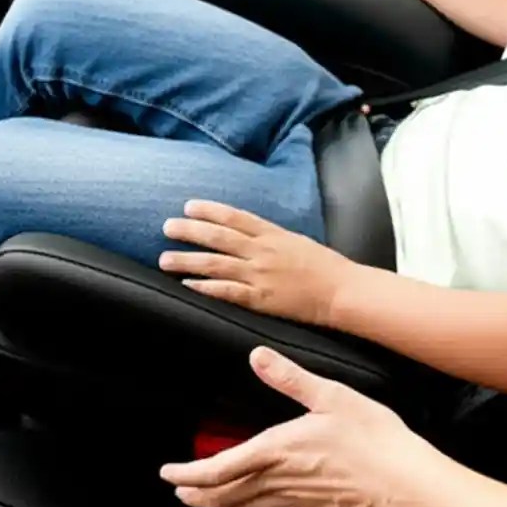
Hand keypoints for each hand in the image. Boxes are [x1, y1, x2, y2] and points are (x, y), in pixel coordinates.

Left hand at [160, 200, 359, 326]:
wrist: (342, 290)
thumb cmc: (326, 267)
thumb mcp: (298, 241)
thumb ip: (273, 238)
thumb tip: (252, 234)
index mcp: (273, 234)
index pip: (234, 217)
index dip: (209, 210)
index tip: (188, 206)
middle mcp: (262, 251)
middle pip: (218, 237)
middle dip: (189, 231)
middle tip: (166, 227)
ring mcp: (260, 275)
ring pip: (215, 264)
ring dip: (187, 260)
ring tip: (164, 259)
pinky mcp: (261, 299)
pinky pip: (227, 292)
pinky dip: (205, 287)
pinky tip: (187, 284)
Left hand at [160, 347, 442, 506]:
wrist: (406, 482)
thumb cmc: (373, 438)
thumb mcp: (330, 395)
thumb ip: (289, 378)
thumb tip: (258, 357)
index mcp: (278, 450)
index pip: (217, 468)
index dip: (187, 474)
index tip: (169, 473)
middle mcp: (282, 481)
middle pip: (226, 496)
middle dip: (197, 497)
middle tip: (180, 493)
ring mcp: (301, 504)